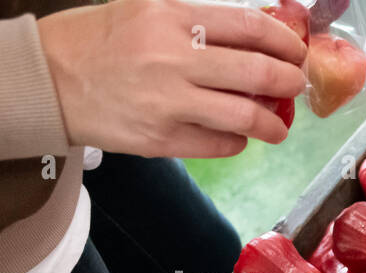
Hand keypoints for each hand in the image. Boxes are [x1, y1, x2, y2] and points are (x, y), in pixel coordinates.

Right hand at [39, 0, 307, 158]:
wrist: (48, 79)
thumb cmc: (102, 41)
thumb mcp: (147, 10)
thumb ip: (200, 21)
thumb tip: (260, 34)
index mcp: (170, 16)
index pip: (251, 28)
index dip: (285, 43)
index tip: (296, 52)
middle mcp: (172, 58)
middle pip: (259, 73)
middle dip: (290, 82)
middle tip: (295, 85)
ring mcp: (168, 102)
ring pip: (247, 117)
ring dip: (274, 124)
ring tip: (278, 125)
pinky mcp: (162, 139)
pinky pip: (222, 144)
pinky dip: (239, 141)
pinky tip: (237, 135)